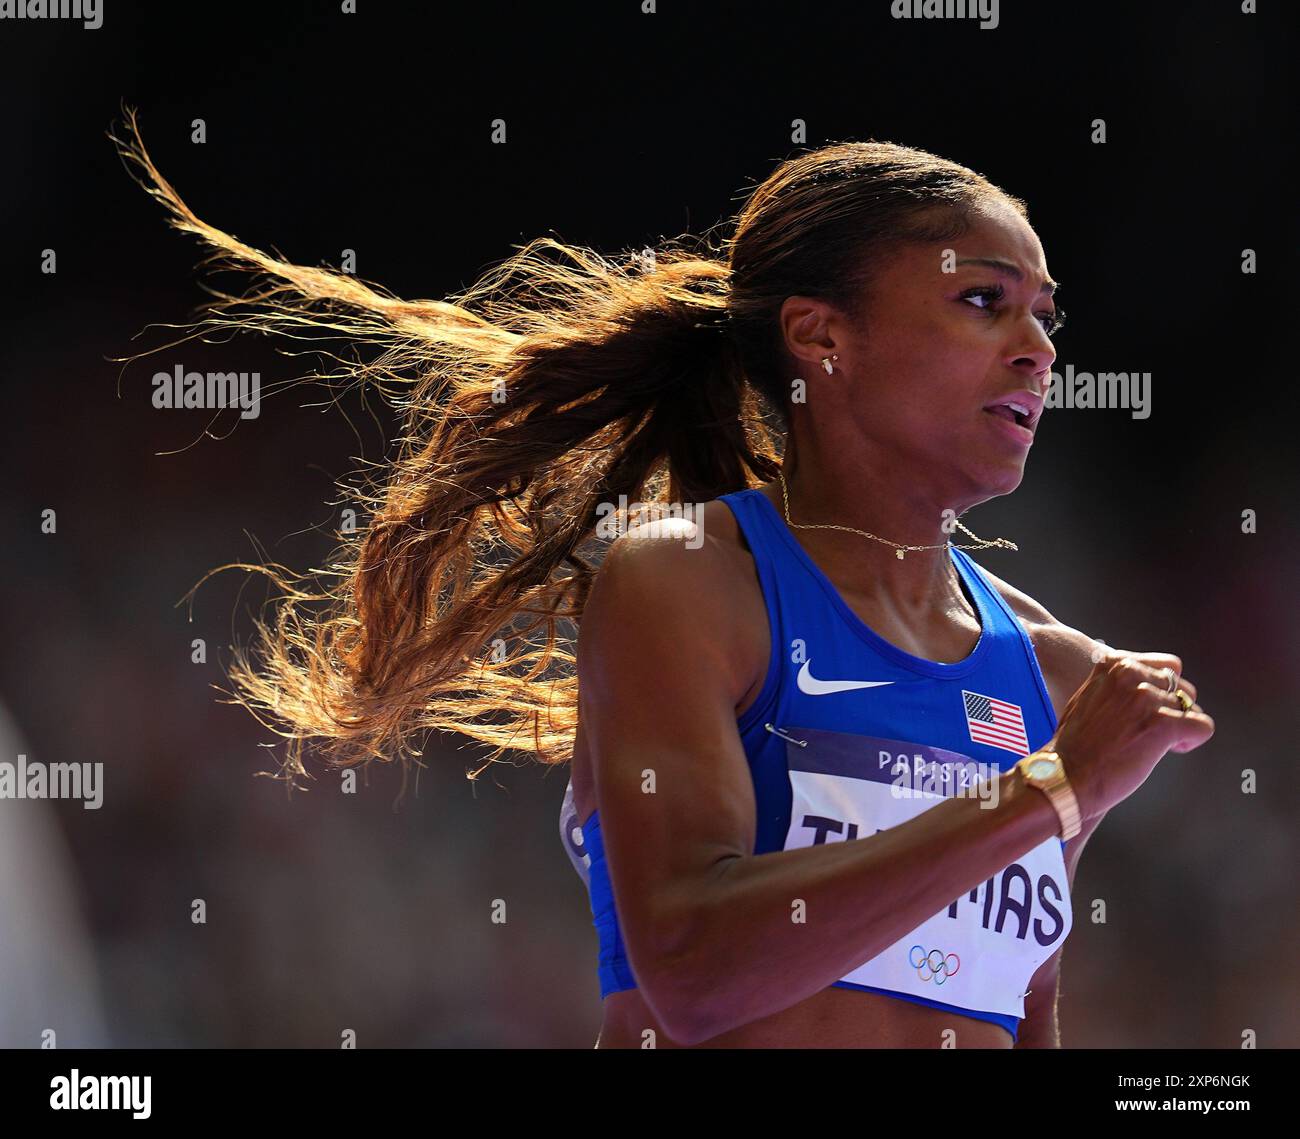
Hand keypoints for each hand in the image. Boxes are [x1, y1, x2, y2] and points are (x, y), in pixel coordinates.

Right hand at [1045, 647, 1213, 821]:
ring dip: (1178, 726)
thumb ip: (1116, 684)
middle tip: (1146, 731)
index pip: (1166, 666)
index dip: (1159, 692)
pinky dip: (1191, 740)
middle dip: (1171, 709)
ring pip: (1191, 707)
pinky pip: (1203, 726)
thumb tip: (1148, 682)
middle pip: (1181, 686)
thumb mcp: (1089, 696)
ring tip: (1152, 742)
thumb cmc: (1077, 744)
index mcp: (1113, 664)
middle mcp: (1130, 674)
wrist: (1068, 773)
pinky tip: (1167, 750)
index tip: (1140, 712)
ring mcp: (1146, 697)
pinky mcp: (1163, 723)